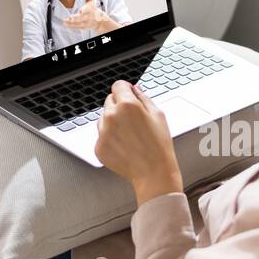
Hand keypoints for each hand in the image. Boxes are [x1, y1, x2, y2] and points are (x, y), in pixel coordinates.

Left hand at [64, 0, 119, 35]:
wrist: (100, 20)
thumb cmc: (93, 8)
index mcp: (90, 8)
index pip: (87, 9)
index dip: (84, 10)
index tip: (81, 11)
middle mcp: (88, 16)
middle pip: (82, 18)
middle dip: (75, 19)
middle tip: (67, 18)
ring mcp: (86, 22)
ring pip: (78, 23)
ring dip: (71, 23)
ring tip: (64, 21)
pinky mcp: (84, 26)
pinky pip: (77, 27)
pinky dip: (71, 26)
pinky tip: (65, 24)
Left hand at [95, 80, 182, 203]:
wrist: (153, 173)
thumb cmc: (159, 146)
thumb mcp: (158, 115)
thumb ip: (143, 97)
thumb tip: (134, 88)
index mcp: (127, 105)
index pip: (118, 85)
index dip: (126, 90)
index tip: (129, 95)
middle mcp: (111, 116)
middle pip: (110, 100)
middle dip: (120, 106)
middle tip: (134, 121)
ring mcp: (103, 132)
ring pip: (104, 118)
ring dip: (114, 122)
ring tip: (131, 136)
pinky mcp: (99, 147)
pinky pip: (102, 135)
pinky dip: (111, 138)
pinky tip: (125, 145)